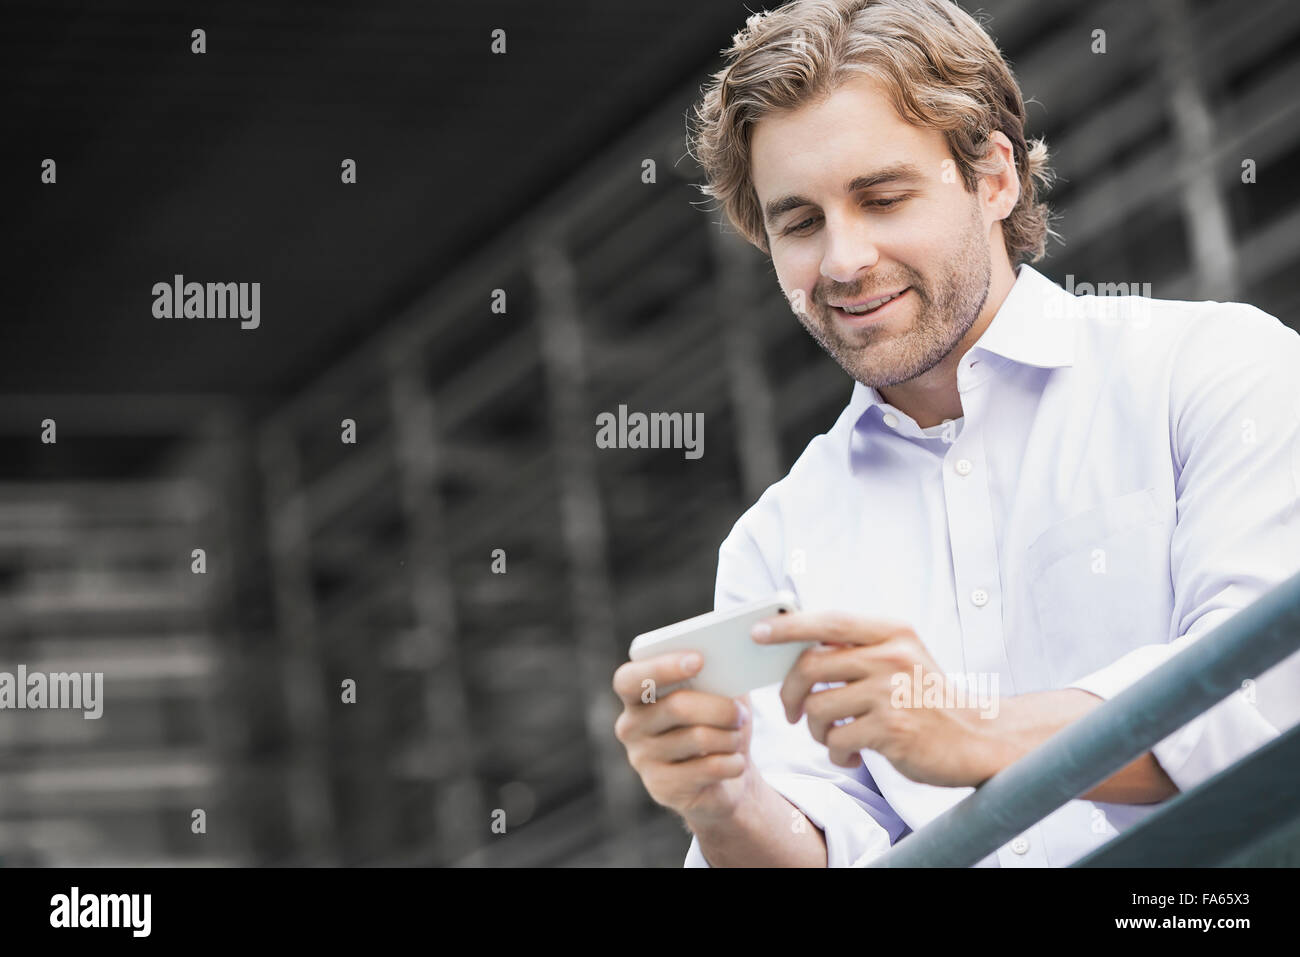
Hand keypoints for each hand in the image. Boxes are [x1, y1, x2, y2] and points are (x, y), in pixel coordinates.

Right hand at [612, 652, 760, 825]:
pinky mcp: (662, 788)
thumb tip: (729, 660)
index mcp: (636, 695)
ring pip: (698, 738)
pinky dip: (733, 763)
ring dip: (730, 737)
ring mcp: (642, 760)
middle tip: (741, 713)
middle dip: (720, 708)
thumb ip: (714, 674)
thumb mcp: (717, 692)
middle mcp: (630, 726)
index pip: (631, 678)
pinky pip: (708, 769)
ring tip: (737, 738)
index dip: (662, 667)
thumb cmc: (717, 724)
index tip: (698, 660)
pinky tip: (736, 763)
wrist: (725, 778)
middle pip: (677, 707)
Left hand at [752, 611, 1003, 786]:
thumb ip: (858, 649)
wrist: (977, 738)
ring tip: (833, 737)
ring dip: (815, 730)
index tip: (757, 633)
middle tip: (790, 711)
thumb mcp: (901, 658)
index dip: (787, 626)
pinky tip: (852, 755)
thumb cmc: (927, 699)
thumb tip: (797, 648)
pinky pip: (836, 740)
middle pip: (809, 666)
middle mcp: (890, 656)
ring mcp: (891, 692)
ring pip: (817, 707)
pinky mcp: (891, 729)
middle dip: (788, 693)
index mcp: (891, 632)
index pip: (827, 620)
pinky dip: (836, 752)